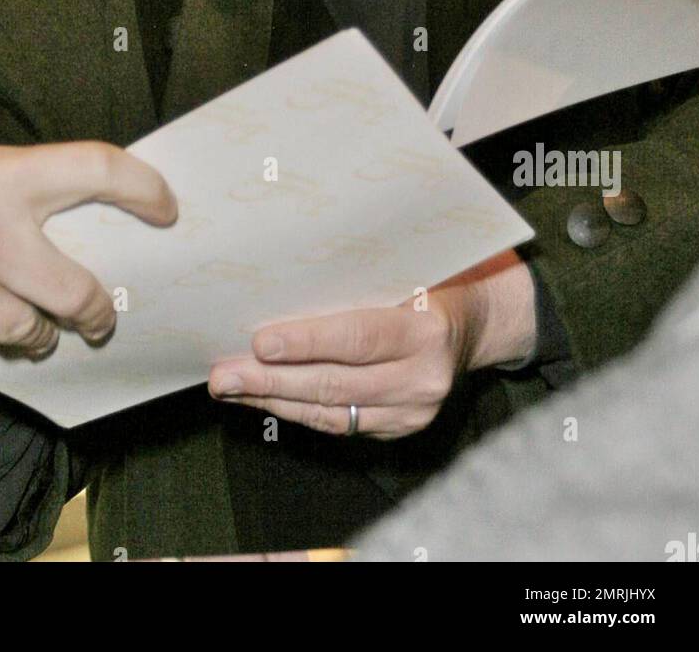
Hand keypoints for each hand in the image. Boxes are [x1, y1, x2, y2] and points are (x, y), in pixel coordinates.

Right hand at [0, 134, 176, 357]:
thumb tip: (40, 191)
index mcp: (1, 178)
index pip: (97, 170)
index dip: (144, 186)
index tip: (164, 204)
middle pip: (82, 291)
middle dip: (102, 310)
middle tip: (106, 314)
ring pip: (34, 332)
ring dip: (42, 334)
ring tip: (37, 329)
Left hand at [208, 251, 534, 438]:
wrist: (475, 325)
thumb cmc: (430, 282)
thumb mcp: (405, 269)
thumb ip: (356, 281)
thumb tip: (279, 281)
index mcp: (427, 329)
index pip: (358, 337)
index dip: (307, 342)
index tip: (260, 342)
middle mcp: (423, 377)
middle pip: (335, 383)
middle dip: (271, 380)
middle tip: (223, 374)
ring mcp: (413, 411)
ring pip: (331, 412)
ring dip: (273, 400)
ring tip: (230, 387)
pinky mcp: (400, 429)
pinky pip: (339, 425)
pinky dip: (296, 412)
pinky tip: (263, 398)